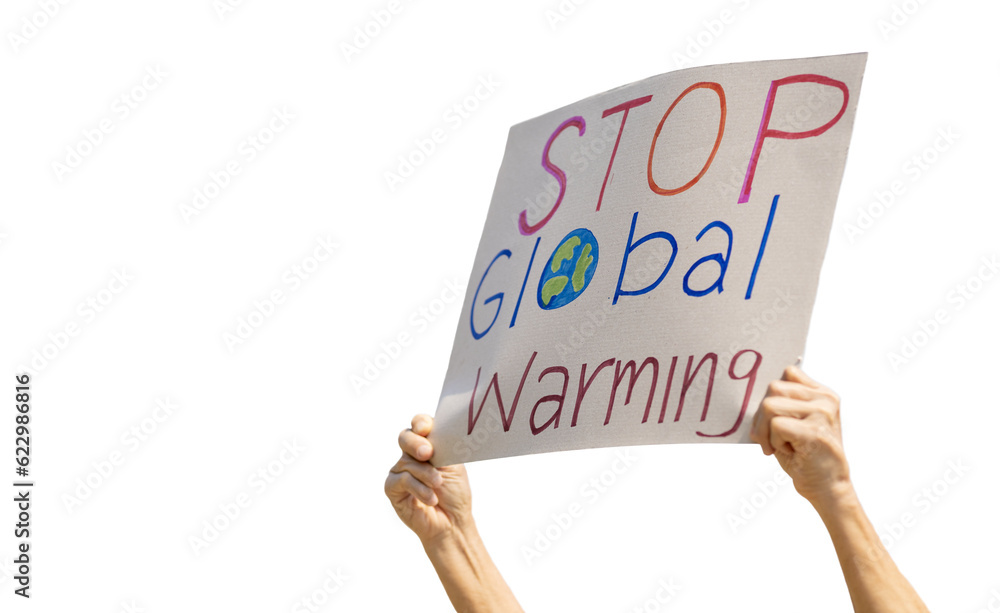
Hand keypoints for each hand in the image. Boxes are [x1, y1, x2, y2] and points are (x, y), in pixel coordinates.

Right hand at [385, 414, 473, 544]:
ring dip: (426, 474)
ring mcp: (400, 470)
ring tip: (438, 485)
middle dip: (416, 443)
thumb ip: (442, 447)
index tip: (426, 429)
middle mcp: (411, 455)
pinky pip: (402, 480)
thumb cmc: (455, 493)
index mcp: (428, 444)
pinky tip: (431, 498)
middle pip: (405, 437)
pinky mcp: (392, 488)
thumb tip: (431, 433)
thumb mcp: (454, 465)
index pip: (419, 424)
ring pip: (407, 461)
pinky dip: (419, 489)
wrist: (453, 522)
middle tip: (427, 453)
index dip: (421, 423)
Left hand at [750, 365, 851, 508]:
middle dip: (761, 416)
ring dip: (766, 431)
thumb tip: (749, 392)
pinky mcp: (815, 430)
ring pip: (770, 405)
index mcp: (823, 394)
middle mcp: (825, 399)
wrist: (827, 488)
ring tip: (781, 446)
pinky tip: (789, 452)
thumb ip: (782, 403)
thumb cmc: (805, 456)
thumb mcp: (795, 423)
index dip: (772, 396)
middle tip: (769, 439)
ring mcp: (822, 413)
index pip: (788, 373)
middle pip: (774, 388)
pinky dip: (773, 441)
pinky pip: (776, 425)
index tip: (774, 420)